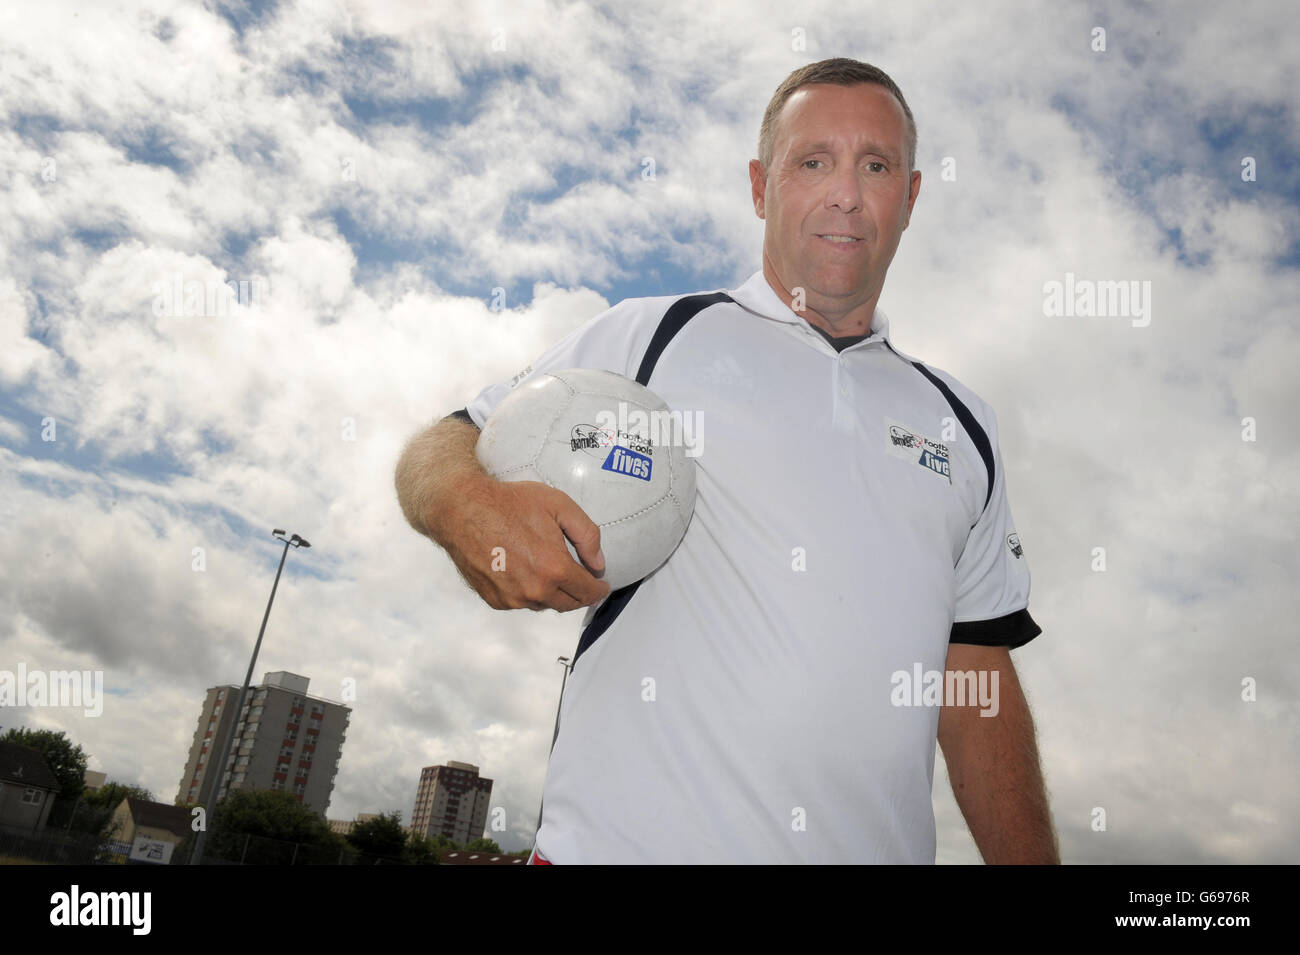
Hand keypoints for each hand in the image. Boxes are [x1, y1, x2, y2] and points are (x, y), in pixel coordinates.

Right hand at [435, 477, 610, 611]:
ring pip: (544, 604)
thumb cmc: (510, 503)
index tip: (601, 584)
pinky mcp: (495, 600)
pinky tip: (524, 571)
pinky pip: (521, 602)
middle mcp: (534, 590)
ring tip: (550, 571)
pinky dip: (528, 592)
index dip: (599, 589)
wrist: (462, 509)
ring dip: (552, 593)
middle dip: (579, 594)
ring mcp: (512, 599)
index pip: (588, 592)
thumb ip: (587, 535)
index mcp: (554, 569)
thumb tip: (598, 563)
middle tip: (582, 580)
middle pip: (568, 604)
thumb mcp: (558, 504)